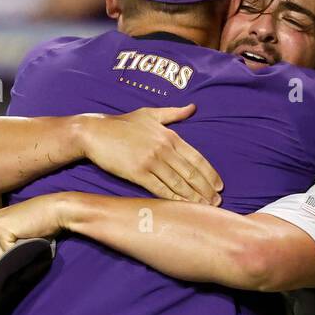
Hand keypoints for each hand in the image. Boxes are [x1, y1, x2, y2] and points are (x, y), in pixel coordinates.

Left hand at [0, 193, 68, 262]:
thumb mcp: (19, 235)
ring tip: (27, 246)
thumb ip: (7, 245)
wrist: (55, 211)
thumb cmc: (42, 222)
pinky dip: (18, 253)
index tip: (20, 255)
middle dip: (9, 259)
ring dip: (14, 257)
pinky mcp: (0, 229)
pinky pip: (6, 254)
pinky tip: (27, 243)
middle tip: (25, 251)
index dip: (7, 258)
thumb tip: (3, 268)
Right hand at [78, 105, 222, 203]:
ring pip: (179, 183)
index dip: (210, 174)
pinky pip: (160, 189)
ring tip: (205, 208)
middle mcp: (164, 148)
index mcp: (170, 136)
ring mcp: (151, 161)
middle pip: (191, 173)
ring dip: (193, 197)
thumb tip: (193, 107)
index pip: (197, 158)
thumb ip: (173, 113)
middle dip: (206, 189)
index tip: (219, 186)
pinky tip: (183, 207)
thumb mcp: (150, 113)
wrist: (95, 132)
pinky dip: (174, 199)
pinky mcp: (138, 173)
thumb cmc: (122, 123)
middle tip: (217, 203)